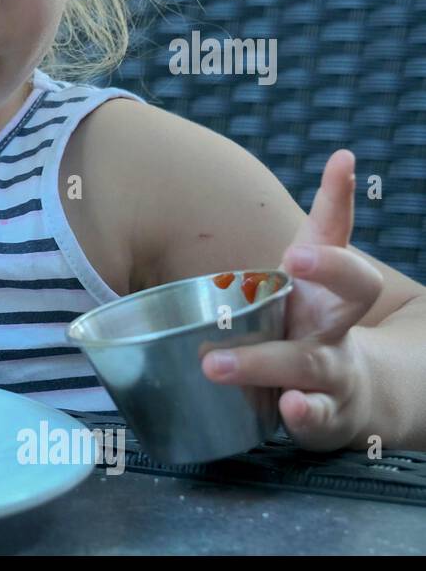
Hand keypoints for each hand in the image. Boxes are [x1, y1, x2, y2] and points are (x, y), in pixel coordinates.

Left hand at [201, 149, 383, 451]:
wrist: (353, 394)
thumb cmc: (311, 321)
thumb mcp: (306, 275)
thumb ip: (311, 225)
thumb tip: (337, 156)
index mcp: (328, 286)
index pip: (341, 236)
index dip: (340, 200)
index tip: (341, 164)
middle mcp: (338, 323)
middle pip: (355, 290)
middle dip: (331, 268)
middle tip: (296, 254)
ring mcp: (332, 370)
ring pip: (307, 363)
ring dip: (262, 362)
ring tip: (216, 364)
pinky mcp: (322, 412)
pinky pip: (314, 414)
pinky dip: (302, 413)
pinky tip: (287, 407)